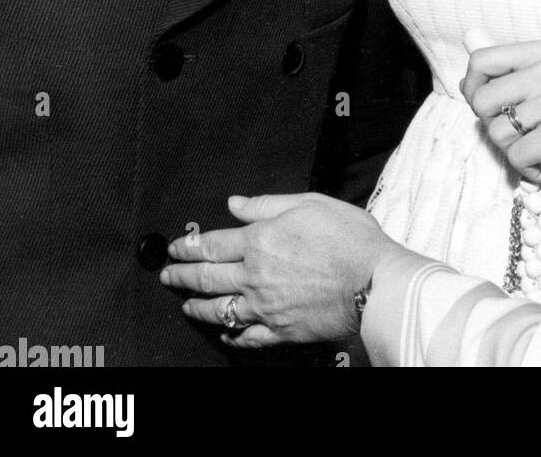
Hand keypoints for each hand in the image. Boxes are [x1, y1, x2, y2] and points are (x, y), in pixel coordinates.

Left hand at [159, 192, 402, 349]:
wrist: (373, 282)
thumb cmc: (349, 239)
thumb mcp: (310, 203)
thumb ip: (267, 204)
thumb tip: (236, 203)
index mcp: (260, 241)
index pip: (212, 244)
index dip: (188, 246)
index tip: (174, 247)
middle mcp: (255, 276)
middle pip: (207, 278)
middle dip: (181, 276)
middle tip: (167, 275)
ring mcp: (265, 307)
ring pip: (219, 309)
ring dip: (196, 306)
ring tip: (185, 304)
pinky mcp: (280, 330)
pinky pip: (246, 337)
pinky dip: (230, 334)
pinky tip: (223, 332)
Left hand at [461, 39, 540, 182]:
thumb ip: (509, 76)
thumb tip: (464, 82)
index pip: (482, 60)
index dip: (472, 86)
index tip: (486, 105)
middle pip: (481, 100)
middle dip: (494, 124)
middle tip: (523, 132)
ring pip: (496, 133)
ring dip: (514, 149)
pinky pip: (515, 157)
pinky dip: (529, 169)